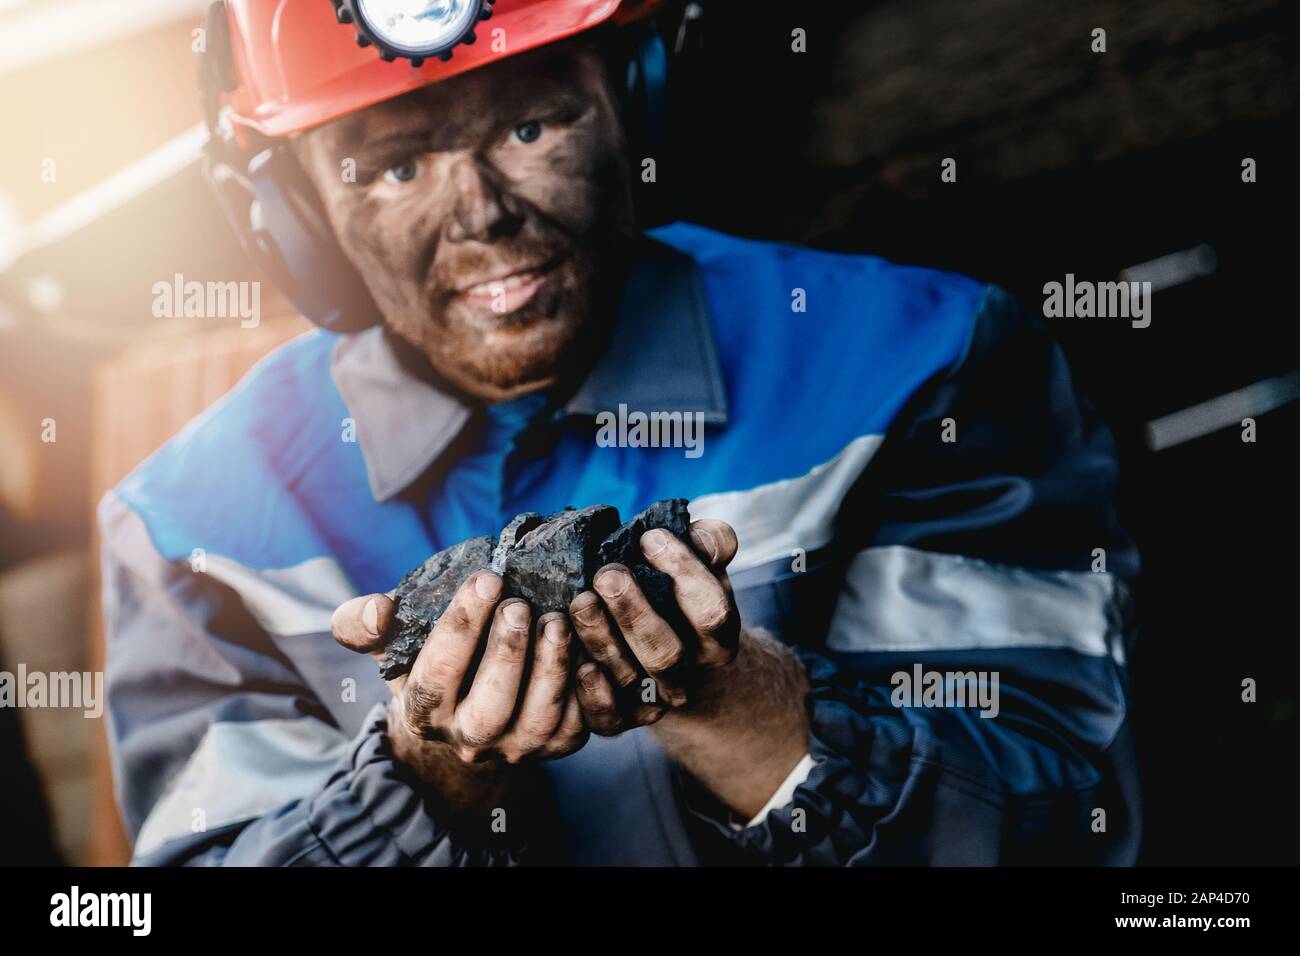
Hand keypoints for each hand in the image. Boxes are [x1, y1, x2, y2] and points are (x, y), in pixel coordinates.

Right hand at [332, 572, 587, 781]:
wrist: (463, 712)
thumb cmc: (426, 662)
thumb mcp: (390, 642)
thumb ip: (364, 623)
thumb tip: (375, 610)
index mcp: (423, 712)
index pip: (436, 675)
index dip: (461, 627)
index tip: (486, 578)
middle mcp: (468, 740)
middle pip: (489, 711)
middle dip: (507, 656)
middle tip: (521, 604)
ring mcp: (514, 749)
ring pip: (537, 722)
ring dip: (551, 670)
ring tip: (557, 620)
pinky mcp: (555, 746)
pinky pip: (574, 726)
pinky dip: (584, 690)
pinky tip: (587, 646)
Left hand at [568, 518, 741, 734]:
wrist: (668, 654)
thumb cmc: (678, 597)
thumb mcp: (702, 566)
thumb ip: (710, 543)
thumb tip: (701, 535)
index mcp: (716, 638)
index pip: (710, 612)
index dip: (684, 574)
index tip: (650, 538)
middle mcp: (688, 673)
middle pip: (666, 652)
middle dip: (635, 613)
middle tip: (607, 574)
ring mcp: (653, 700)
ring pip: (631, 679)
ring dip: (603, 641)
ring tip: (580, 602)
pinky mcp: (619, 718)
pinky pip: (607, 716)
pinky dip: (591, 693)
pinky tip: (576, 661)